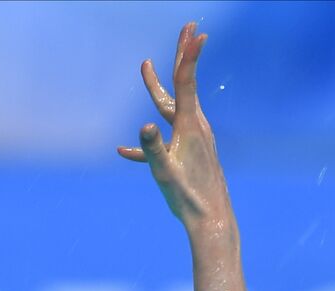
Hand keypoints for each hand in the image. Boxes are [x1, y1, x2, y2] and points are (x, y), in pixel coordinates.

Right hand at [118, 22, 231, 232]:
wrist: (210, 220)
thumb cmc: (188, 197)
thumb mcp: (165, 173)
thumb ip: (153, 148)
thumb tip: (145, 125)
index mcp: (190, 127)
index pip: (186, 83)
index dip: (189, 56)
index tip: (196, 32)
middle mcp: (195, 127)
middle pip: (184, 84)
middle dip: (182, 55)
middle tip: (189, 27)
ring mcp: (194, 138)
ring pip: (175, 105)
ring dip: (161, 86)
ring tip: (146, 68)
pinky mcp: (190, 152)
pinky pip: (167, 136)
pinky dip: (149, 137)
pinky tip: (124, 151)